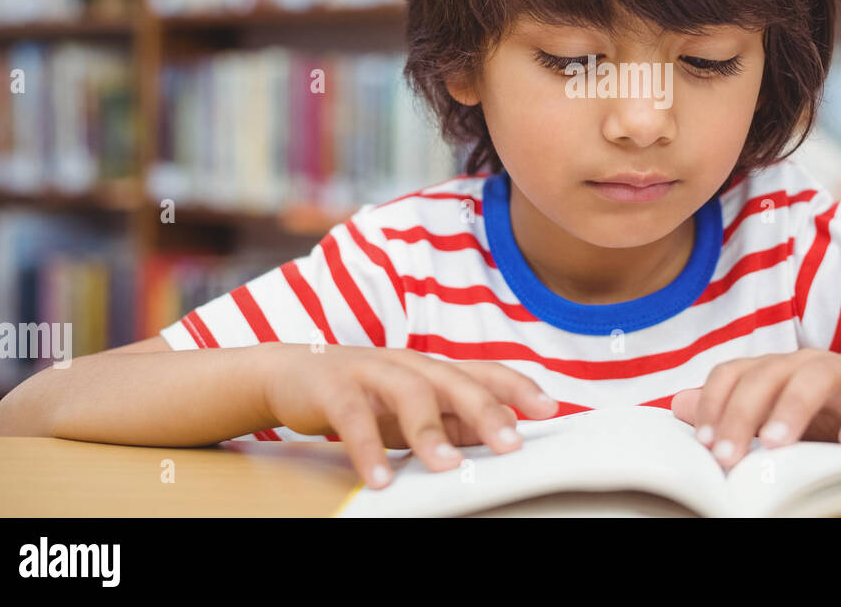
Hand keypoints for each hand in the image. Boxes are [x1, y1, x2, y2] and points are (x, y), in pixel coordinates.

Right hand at [260, 343, 556, 486]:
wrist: (289, 373)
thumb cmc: (362, 394)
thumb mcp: (409, 409)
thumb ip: (450, 419)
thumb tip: (499, 436)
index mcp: (431, 369)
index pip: (484, 372)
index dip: (518, 387)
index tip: (551, 409)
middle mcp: (407, 364)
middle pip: (454, 381)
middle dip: (486, 410)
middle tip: (511, 443)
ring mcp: (370, 371)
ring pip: (408, 393)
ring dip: (430, 431)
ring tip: (448, 466)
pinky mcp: (332, 387)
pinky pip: (353, 417)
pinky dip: (367, 448)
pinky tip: (379, 477)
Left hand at [669, 349, 840, 469]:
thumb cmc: (829, 420)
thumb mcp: (774, 419)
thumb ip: (731, 410)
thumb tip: (678, 404)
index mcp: (773, 370)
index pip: (732, 373)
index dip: (714, 404)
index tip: (705, 444)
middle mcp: (803, 364)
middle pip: (765, 375)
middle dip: (741, 414)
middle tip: (727, 455)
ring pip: (813, 377)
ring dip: (790, 409)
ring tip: (774, 444)